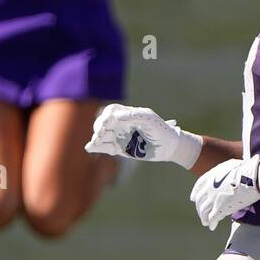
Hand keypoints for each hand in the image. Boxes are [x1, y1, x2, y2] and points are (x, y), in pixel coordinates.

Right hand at [84, 103, 201, 166]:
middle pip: (103, 122)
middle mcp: (121, 124)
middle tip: (100, 133)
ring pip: (102, 135)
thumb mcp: (148, 118)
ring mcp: (119, 136)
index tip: (107, 122)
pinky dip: (97, 147)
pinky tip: (90, 147)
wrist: (168, 147)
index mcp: (127, 114)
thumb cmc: (160, 129)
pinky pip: (105, 147)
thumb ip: (132, 115)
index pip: (111, 111)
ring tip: (96, 141)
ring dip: (96, 137)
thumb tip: (114, 116)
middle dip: (99, 126)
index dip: (106, 115)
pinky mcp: (119, 148)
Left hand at [190, 156, 259, 230]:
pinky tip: (212, 227)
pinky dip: (211, 223)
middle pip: (199, 201)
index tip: (193, 199)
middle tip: (202, 213)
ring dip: (203, 218)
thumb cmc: (247, 169)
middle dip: (199, 208)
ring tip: (205, 223)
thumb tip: (228, 174)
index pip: (198, 187)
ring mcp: (213, 199)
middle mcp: (209, 188)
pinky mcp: (220, 208)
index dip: (195, 194)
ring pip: (203, 211)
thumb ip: (224, 172)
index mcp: (210, 177)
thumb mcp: (231, 165)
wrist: (253, 177)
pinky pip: (212, 218)